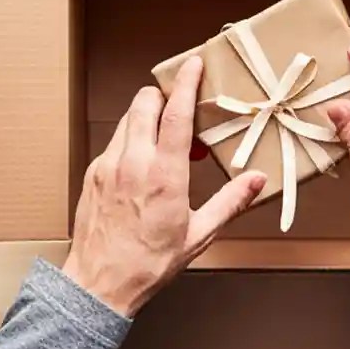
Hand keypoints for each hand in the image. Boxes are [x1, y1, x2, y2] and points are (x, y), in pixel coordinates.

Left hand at [63, 57, 266, 316]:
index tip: (194, 65)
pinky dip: (131, 140)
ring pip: (128, 119)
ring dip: (147, 118)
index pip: (175, 114)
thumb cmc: (149, 263)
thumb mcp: (199, 235)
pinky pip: (114, 142)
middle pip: (145, 103)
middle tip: (182, 106)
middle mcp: (132, 162)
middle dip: (164, 95)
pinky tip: (143, 164)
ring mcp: (108, 165)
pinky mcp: (93, 174)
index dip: (186, 84)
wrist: (100, 284)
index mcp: (164, 175)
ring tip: (166, 140)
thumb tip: (256, 180)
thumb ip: (230, 202)